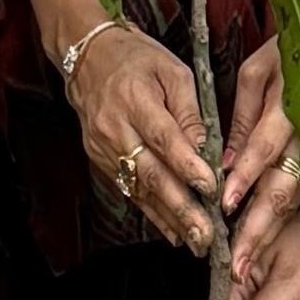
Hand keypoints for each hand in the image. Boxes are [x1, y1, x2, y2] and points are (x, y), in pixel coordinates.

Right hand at [64, 21, 217, 247]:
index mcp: (136, 99)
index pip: (164, 138)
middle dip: (181, 207)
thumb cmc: (136, 60)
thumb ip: (190, 110)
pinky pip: (130, 190)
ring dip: (169, 218)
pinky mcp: (100, 159)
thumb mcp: (172, 70)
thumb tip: (205, 149)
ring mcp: (104, 147)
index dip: (187, 165)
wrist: (88, 58)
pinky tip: (173, 231)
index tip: (211, 189)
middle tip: (206, 233)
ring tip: (195, 242)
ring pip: (140, 188)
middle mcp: (115, 128)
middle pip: (150, 172)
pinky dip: (152, 212)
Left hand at [218, 43, 299, 245]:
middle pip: (281, 189)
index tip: (225, 204)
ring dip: (268, 231)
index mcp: (289, 109)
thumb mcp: (258, 71)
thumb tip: (227, 158)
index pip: (264, 148)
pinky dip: (281, 219)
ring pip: (292, 200)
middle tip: (236, 262)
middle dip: (257, 229)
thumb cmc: (293, 53)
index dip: (245, 178)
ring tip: (245, 260)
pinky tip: (262, 240)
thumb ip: (243, 116)